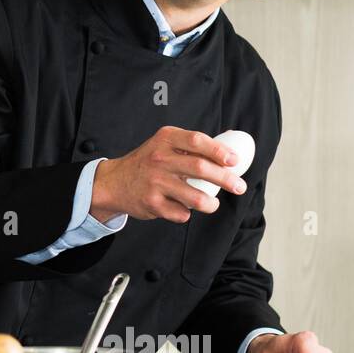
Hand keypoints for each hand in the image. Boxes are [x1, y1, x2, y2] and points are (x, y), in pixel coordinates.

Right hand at [90, 126, 247, 223]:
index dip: (219, 151)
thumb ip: (191, 144)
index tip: (234, 161)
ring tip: (213, 203)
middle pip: (200, 168)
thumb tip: (229, 139)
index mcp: (165, 139)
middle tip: (239, 187)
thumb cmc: (146, 162)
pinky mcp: (151, 203)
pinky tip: (181, 208)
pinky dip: (185, 213)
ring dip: (210, 203)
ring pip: (194, 197)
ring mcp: (154, 182)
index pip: (197, 141)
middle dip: (226, 179)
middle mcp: (159, 159)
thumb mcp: (163, 144)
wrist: (114, 182)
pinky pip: (180, 213)